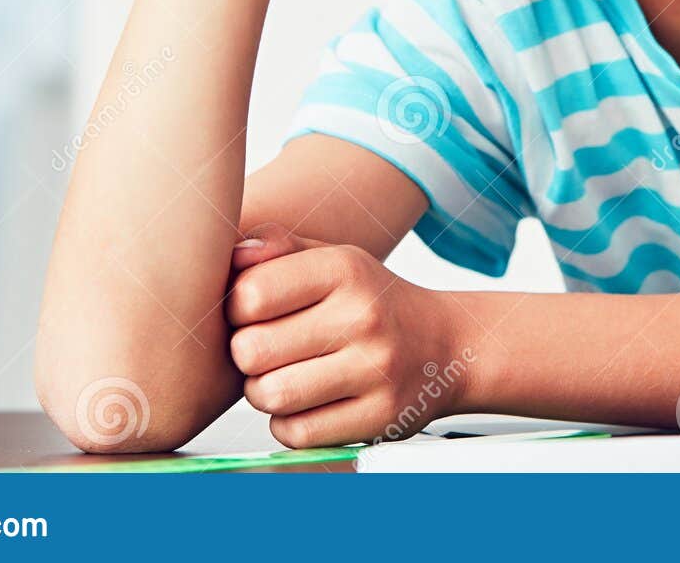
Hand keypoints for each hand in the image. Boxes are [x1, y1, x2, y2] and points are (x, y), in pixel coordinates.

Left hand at [224, 230, 474, 447]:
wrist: (445, 345)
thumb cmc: (370, 301)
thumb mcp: (331, 258)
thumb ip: (276, 247)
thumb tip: (234, 254)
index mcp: (345, 269)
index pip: (250, 294)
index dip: (236, 308)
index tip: (254, 312)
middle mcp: (364, 316)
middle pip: (252, 351)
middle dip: (246, 356)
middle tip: (266, 350)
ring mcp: (376, 370)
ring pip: (271, 396)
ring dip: (263, 393)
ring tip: (283, 376)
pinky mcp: (380, 417)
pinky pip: (297, 433)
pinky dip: (288, 423)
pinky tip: (308, 403)